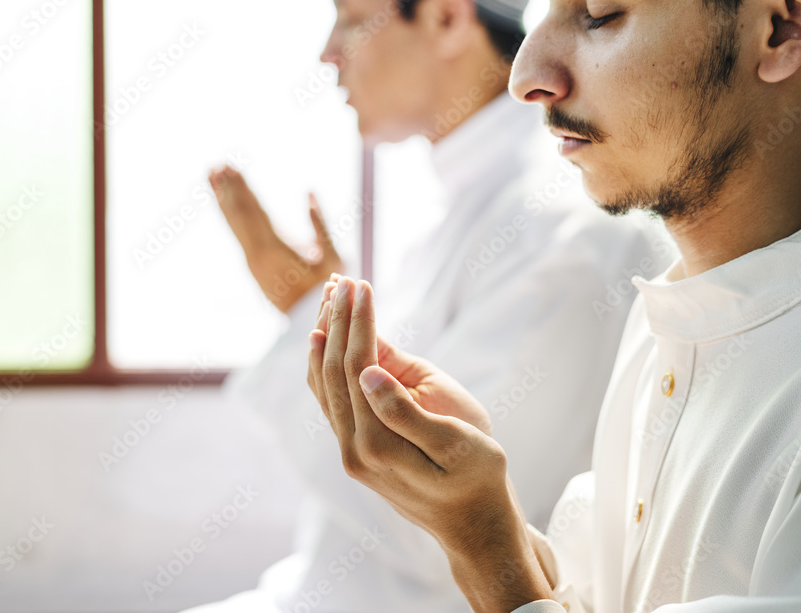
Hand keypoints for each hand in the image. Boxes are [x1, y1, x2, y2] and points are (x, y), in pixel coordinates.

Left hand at [209, 166, 341, 312]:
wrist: (311, 320)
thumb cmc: (327, 287)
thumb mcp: (333, 256)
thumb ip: (320, 223)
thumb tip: (310, 193)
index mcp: (276, 247)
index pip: (253, 210)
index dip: (241, 188)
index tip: (230, 167)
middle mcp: (258, 253)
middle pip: (239, 213)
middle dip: (228, 188)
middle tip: (216, 164)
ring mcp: (252, 259)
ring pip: (234, 223)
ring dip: (223, 199)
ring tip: (212, 175)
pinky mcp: (253, 264)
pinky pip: (237, 233)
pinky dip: (229, 214)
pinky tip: (223, 202)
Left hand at [307, 277, 552, 611]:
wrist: (472, 521)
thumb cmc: (476, 474)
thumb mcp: (456, 440)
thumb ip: (407, 409)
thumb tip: (368, 371)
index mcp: (378, 443)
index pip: (358, 366)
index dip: (359, 322)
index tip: (361, 284)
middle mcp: (352, 449)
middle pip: (334, 370)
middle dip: (338, 320)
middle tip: (341, 278)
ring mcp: (348, 451)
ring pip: (324, 383)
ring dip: (327, 337)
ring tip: (328, 297)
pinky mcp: (352, 449)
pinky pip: (328, 397)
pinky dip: (324, 362)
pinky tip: (324, 339)